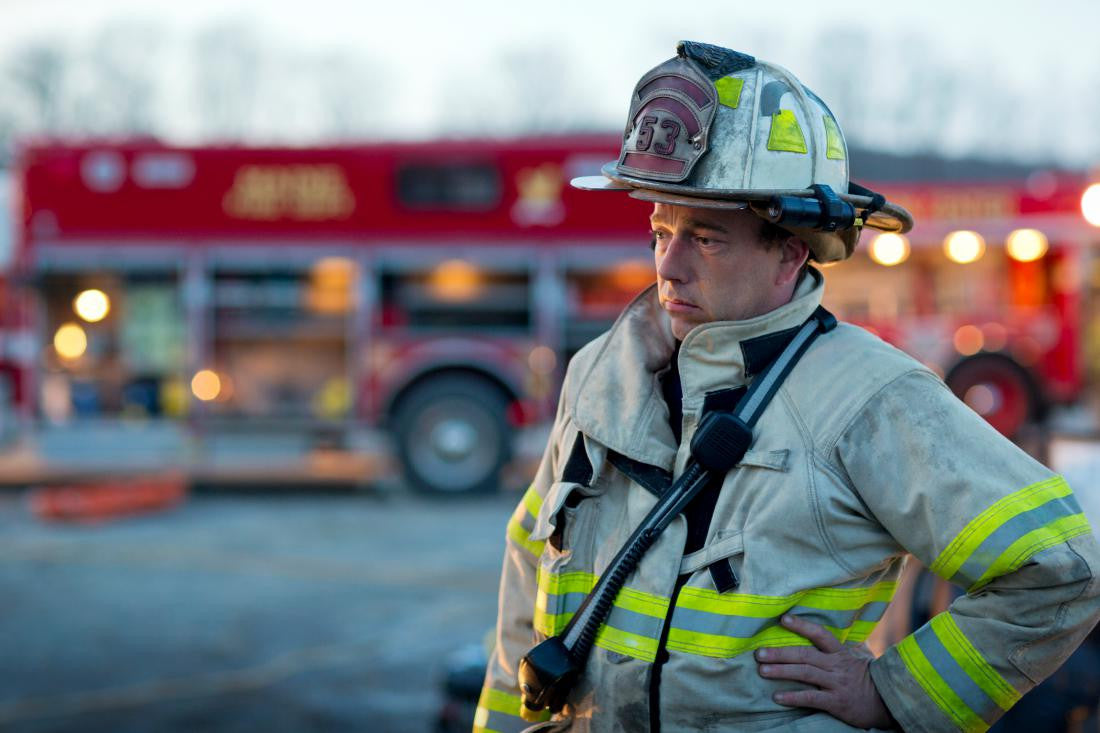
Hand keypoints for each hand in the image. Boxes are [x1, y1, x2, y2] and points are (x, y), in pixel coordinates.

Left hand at [755, 614, 896, 729]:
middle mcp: (836, 666)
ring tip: (762, 670)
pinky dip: (793, 697)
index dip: (802, 626)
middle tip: (759, 653)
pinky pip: (811, 698)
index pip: (820, 634)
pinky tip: (777, 697)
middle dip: (780, 653)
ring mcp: (836, 683)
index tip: (784, 619)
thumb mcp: (856, 659)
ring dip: (781, 671)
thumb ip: (839, 649)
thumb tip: (822, 636)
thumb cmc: (866, 679)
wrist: (888, 702)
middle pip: (805, 655)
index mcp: (840, 654)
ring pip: (805, 673)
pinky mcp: (836, 702)